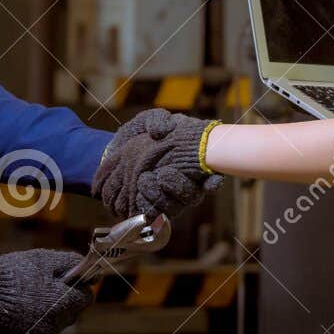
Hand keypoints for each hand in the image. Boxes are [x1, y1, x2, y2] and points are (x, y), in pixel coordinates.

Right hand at [0, 248, 95, 333]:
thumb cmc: (13, 274)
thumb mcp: (44, 259)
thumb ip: (72, 263)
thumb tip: (92, 274)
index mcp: (63, 304)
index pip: (86, 297)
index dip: (78, 286)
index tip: (67, 281)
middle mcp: (56, 326)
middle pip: (72, 313)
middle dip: (64, 301)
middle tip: (47, 288)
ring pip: (57, 325)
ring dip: (50, 314)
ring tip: (30, 300)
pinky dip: (35, 326)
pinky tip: (21, 313)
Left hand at [92, 108, 220, 219]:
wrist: (118, 149)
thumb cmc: (141, 135)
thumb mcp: (149, 120)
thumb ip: (156, 119)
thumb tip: (159, 131)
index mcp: (191, 165)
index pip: (212, 178)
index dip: (214, 182)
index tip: (211, 182)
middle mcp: (185, 185)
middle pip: (191, 197)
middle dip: (179, 188)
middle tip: (163, 175)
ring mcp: (169, 199)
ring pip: (171, 208)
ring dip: (159, 197)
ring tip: (144, 180)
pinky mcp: (150, 208)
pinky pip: (151, 214)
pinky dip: (144, 206)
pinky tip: (136, 194)